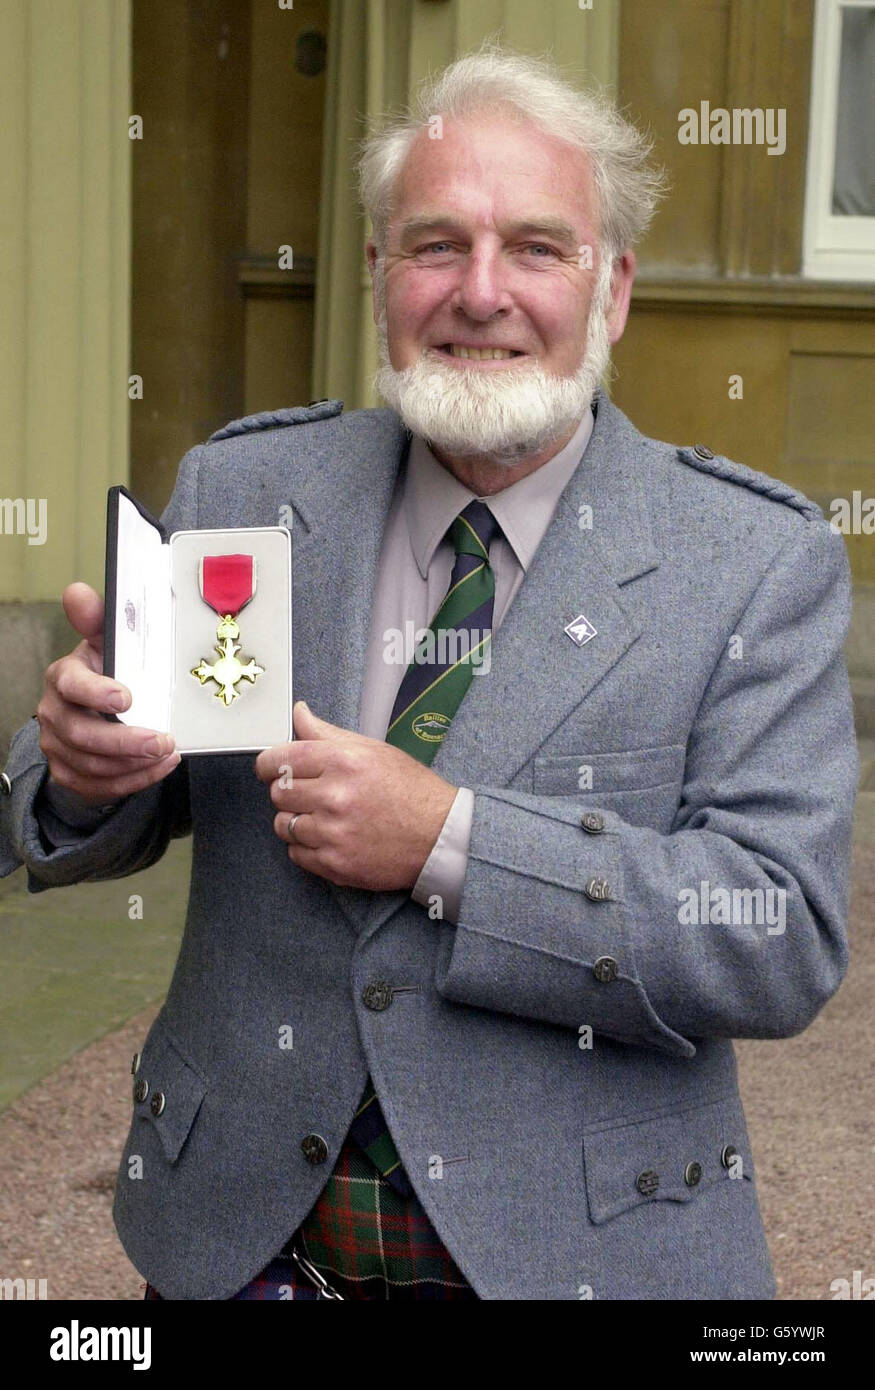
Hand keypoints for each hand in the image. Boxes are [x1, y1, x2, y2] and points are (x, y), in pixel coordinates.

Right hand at [36, 582, 180, 804]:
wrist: (92, 714)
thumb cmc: (106, 673)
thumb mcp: (107, 644)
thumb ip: (96, 619)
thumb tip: (77, 591)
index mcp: (63, 677)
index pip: (71, 685)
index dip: (96, 692)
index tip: (127, 698)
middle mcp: (54, 713)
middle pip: (82, 735)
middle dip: (125, 742)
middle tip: (162, 740)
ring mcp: (58, 747)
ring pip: (93, 766)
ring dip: (135, 764)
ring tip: (168, 752)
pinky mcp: (69, 774)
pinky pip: (101, 787)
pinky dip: (134, 781)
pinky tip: (159, 767)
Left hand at [255, 701, 458, 891]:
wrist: (440, 837)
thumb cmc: (410, 790)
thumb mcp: (372, 750)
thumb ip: (327, 733)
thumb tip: (298, 713)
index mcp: (342, 761)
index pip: (279, 760)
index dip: (268, 765)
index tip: (271, 770)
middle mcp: (334, 797)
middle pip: (277, 793)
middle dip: (286, 792)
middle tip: (307, 793)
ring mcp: (333, 834)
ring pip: (283, 825)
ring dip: (295, 820)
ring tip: (321, 817)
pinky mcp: (335, 864)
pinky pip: (296, 854)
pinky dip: (305, 846)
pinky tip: (328, 837)